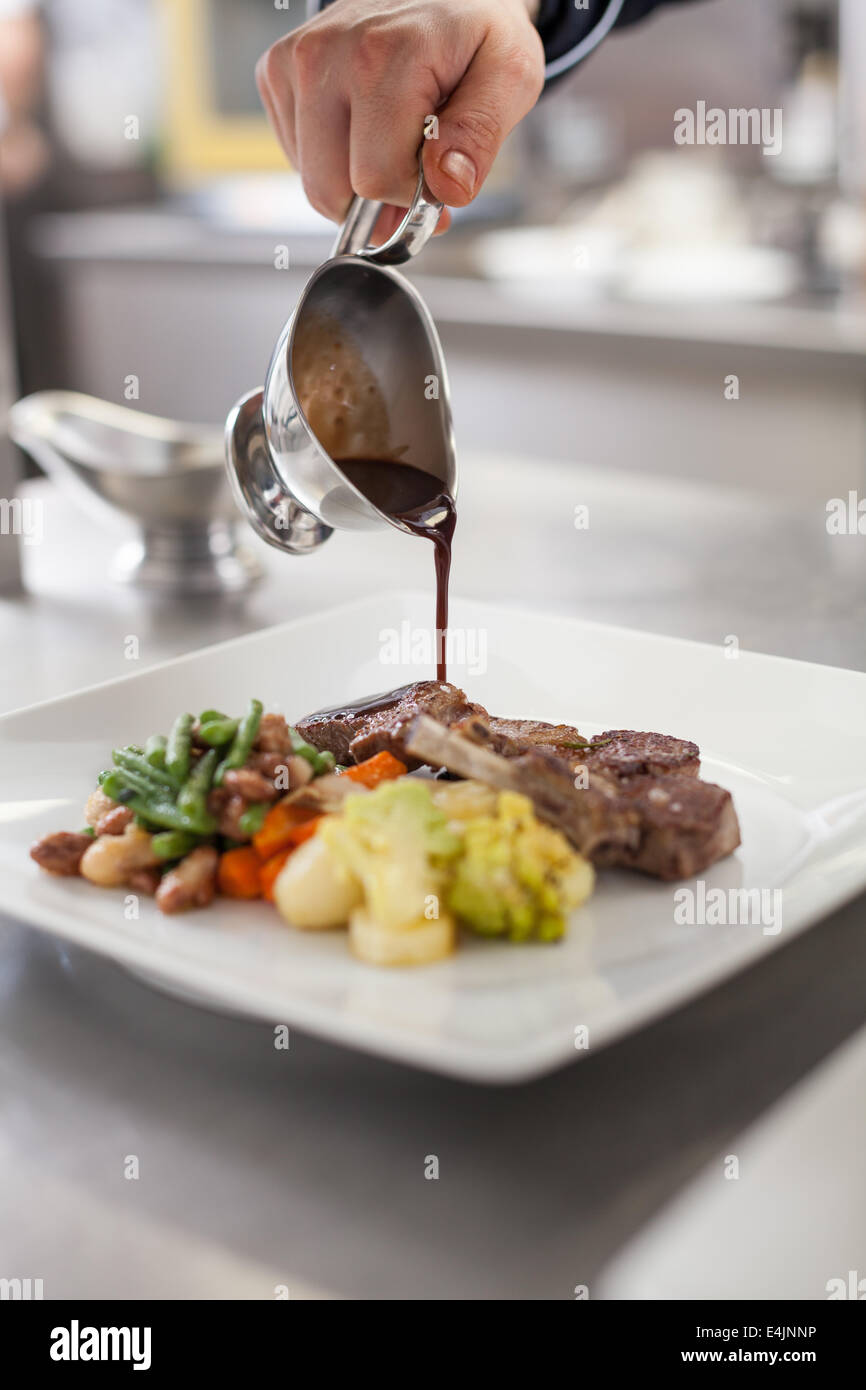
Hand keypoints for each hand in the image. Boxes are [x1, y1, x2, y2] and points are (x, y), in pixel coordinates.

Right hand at [256, 0, 543, 235]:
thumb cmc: (474, 33)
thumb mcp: (508, 75)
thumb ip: (480, 134)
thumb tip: (447, 187)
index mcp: (383, 54)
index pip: (376, 178)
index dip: (412, 195)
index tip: (436, 172)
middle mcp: (326, 54)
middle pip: (332, 189)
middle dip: (379, 198)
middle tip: (415, 168)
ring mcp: (294, 63)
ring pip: (313, 181)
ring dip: (355, 181)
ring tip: (392, 141)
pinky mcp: (276, 73)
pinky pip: (299, 159)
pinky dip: (333, 160)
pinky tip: (364, 127)